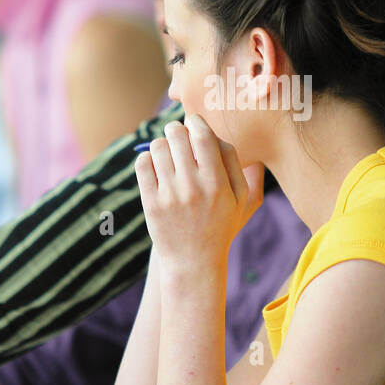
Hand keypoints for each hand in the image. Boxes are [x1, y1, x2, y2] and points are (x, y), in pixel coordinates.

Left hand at [134, 115, 262, 272]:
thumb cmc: (221, 227)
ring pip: (158, 147)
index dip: (195, 122)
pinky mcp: (151, 203)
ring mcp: (170, 195)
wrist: (194, 262)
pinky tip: (155, 165)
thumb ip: (241, 167)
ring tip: (167, 152)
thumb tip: (223, 136)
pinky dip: (147, 159)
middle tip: (177, 134)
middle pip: (177, 136)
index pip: (203, 136)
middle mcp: (193, 187)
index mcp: (218, 183)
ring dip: (162, 144)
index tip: (193, 122)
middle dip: (176, 129)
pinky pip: (142, 165)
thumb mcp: (242, 201)